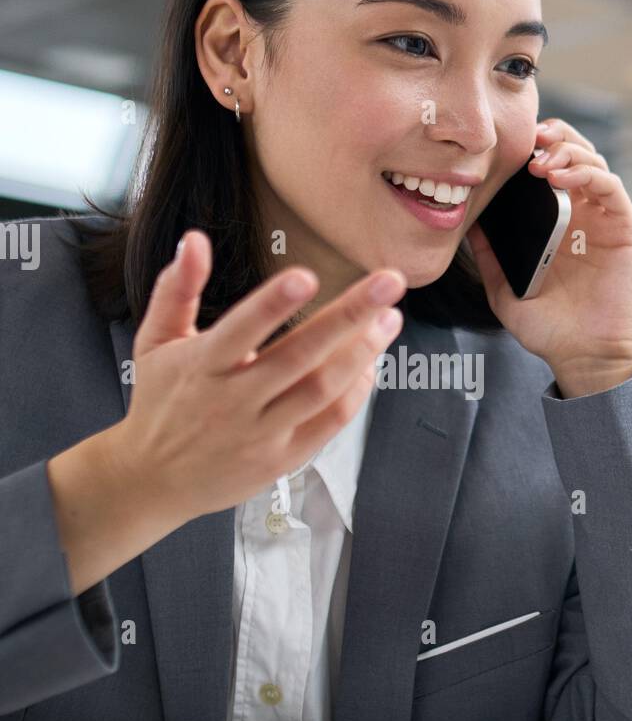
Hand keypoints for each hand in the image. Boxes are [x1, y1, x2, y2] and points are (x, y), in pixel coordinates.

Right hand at [112, 230, 405, 522]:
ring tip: (389, 319)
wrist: (154, 481)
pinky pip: (329, 424)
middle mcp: (234, 401)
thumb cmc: (160, 403)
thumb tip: (194, 240)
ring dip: (361, 352)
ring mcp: (261, 433)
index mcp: (202, 366)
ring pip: (321, 390)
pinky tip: (370, 362)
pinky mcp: (282, 459)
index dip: (272, 304)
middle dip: (349, 316)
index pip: (240, 330)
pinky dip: (354, 392)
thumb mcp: (154, 341)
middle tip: (388, 283)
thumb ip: (177, 289)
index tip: (306, 276)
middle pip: (299, 355)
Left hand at [466, 117, 631, 394]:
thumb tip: (466, 224)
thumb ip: (488, 258)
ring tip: (541, 161)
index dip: (533, 149)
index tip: (508, 145)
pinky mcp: (625, 230)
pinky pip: (611, 189)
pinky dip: (588, 174)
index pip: (548, 169)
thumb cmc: (548, 328)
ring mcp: (604, 220)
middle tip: (530, 139)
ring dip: (568, 152)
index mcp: (554, 223)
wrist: (583, 357)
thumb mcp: (504, 291)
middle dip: (553, 138)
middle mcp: (581, 215)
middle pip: (574, 155)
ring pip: (594, 163)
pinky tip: (560, 178)